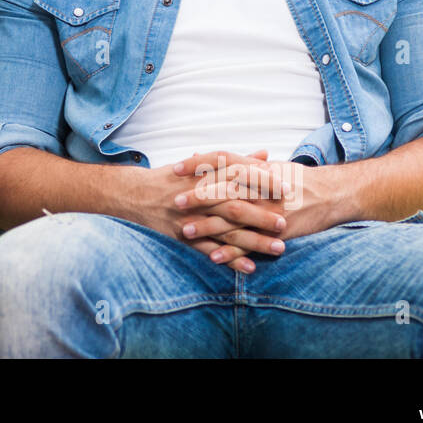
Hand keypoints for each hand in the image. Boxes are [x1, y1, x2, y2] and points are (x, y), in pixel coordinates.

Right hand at [123, 149, 290, 273]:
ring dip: (254, 240)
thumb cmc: (173, 177)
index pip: (237, 175)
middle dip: (261, 214)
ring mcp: (191, 217)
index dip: (262, 181)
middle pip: (234, 204)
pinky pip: (210, 250)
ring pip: (226, 230)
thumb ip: (234, 162)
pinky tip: (251, 268)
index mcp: (204, 175)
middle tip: (285, 222)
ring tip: (279, 247)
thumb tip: (265, 154)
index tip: (287, 188)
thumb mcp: (200, 165)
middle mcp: (198, 196)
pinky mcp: (184, 236)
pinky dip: (230, 260)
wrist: (136, 194)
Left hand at [173, 157, 346, 268]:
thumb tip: (207, 156)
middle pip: (225, 189)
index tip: (175, 167)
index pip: (222, 160)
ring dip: (208, 226)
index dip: (198, 163)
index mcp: (258, 168)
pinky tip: (212, 256)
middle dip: (198, 196)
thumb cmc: (298, 179)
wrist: (334, 194)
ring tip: (184, 230)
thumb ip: (239, 164)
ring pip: (235, 218)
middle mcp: (263, 187)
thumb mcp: (270, 166)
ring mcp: (271, 210)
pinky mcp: (279, 233)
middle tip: (174, 200)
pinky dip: (232, 251)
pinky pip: (251, 243)